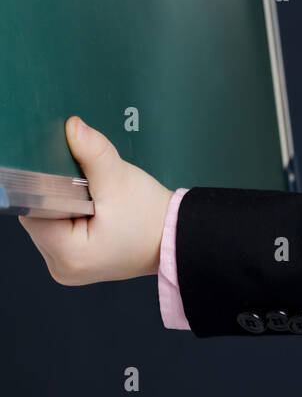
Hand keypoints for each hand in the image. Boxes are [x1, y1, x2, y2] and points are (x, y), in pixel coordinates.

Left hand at [18, 117, 174, 283]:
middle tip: (89, 190)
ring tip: (93, 202)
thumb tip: (73, 128)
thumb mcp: (119, 179)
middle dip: (59, 196)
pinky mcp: (73, 262)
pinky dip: (71, 215)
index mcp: (68, 256)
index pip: (33, 211)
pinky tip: (91, 211)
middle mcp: (62, 268)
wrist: (173, 236)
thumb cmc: (150, 218)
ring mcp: (66, 268)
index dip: (49, 187)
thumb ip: (93, 152)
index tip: (71, 178)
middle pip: (38, 216)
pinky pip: (58, 231)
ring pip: (47, 222)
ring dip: (65, 205)